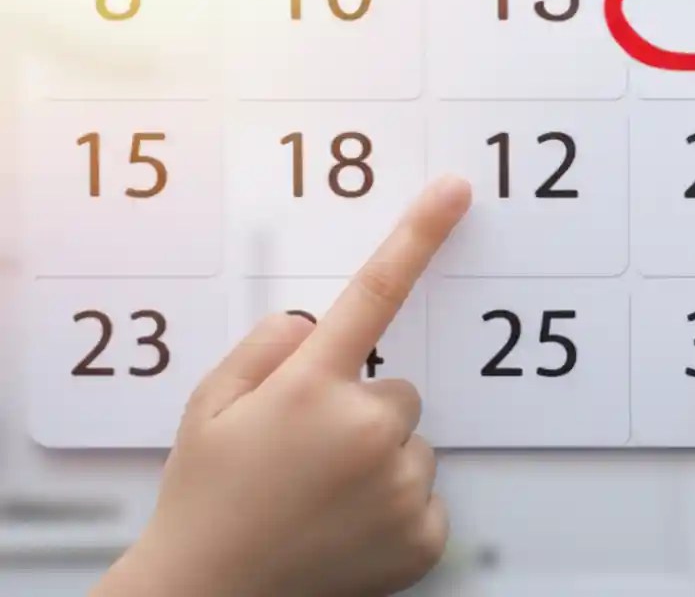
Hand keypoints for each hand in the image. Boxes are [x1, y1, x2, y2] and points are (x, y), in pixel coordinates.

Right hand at [93, 177, 471, 596]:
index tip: (455, 193)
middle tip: (308, 453)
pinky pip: (426, 494)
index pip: (375, 291)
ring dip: (380, 460)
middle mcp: (367, 429)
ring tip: (321, 496)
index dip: (419, 235)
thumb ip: (268, 347)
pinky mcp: (424, 534)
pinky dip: (397, 507)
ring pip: (412, 444)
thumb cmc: (207, 500)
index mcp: (311, 387)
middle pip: (397, 390)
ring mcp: (401, 485)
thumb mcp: (212, 404)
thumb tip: (318, 325)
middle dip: (361, 409)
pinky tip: (347, 525)